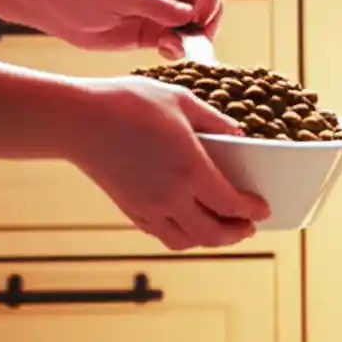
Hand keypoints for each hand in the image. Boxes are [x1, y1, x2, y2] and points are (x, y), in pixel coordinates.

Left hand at [39, 0, 224, 58]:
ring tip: (173, 47)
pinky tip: (163, 52)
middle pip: (210, 6)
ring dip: (194, 41)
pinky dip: (180, 52)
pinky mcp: (157, 35)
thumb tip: (190, 16)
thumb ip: (156, 5)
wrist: (61, 11)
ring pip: (199, 29)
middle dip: (207, 24)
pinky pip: (181, 45)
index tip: (196, 17)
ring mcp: (165, 14)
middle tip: (193, 38)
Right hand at [69, 75, 269, 249]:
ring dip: (208, 240)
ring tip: (220, 229)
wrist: (79, 119)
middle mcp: (171, 196)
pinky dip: (180, 234)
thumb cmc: (129, 103)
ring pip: (185, 241)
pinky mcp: (129, 208)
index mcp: (190, 170)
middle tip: (248, 227)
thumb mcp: (181, 101)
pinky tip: (186, 221)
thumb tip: (238, 133)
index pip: (230, 204)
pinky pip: (161, 233)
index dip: (251, 211)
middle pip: (211, 233)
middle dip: (235, 234)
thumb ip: (214, 120)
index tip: (262, 210)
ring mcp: (147, 207)